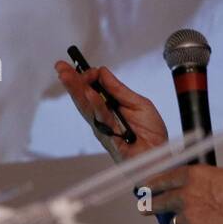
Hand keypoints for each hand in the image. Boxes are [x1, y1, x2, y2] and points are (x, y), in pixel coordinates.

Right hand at [54, 62, 168, 163]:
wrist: (161, 156)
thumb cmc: (151, 134)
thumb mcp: (139, 104)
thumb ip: (120, 90)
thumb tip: (103, 72)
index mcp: (109, 108)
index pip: (92, 89)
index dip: (88, 77)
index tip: (89, 69)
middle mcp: (103, 118)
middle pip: (84, 98)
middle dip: (72, 81)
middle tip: (61, 67)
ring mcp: (104, 129)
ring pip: (88, 107)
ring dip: (77, 90)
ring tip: (68, 76)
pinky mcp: (109, 139)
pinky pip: (102, 120)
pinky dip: (96, 106)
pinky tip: (89, 94)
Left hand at [141, 164, 222, 223]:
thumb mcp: (220, 176)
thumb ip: (202, 184)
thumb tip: (197, 194)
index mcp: (191, 176)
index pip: (164, 179)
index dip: (153, 184)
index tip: (144, 188)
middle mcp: (184, 196)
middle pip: (160, 202)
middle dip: (151, 205)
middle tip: (145, 208)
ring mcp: (188, 219)